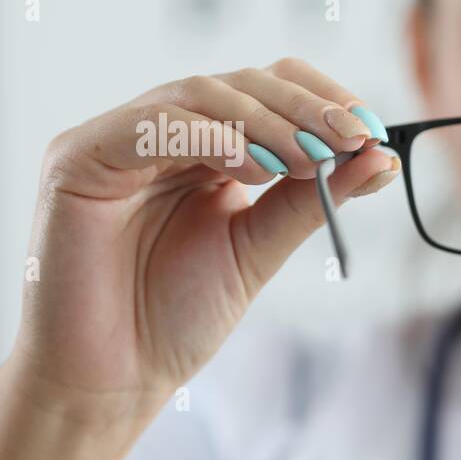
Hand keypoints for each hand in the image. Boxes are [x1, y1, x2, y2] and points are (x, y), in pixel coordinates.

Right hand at [12, 57, 399, 422]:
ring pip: (200, 94)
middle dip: (305, 108)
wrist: (113, 375)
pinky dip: (210, 137)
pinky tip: (253, 168)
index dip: (322, 99)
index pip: (269, 90)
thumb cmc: (176, 316)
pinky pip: (150, 125)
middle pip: (241, 83)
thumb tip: (382, 157)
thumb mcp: (260, 248)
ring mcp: (118, 140)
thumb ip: (311, 200)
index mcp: (206, 148)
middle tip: (353, 137)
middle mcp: (163, 133)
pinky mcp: (78, 157)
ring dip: (267, 121)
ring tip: (308, 160)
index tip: (373, 131)